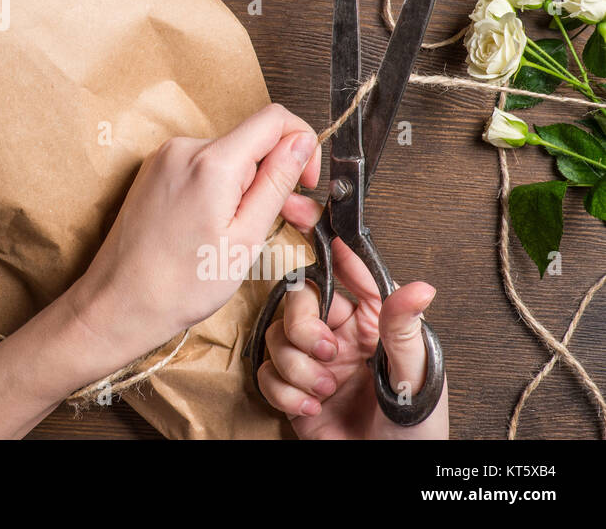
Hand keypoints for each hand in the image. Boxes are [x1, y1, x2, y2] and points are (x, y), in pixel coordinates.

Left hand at [63, 104, 322, 373]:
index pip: (275, 118)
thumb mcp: (246, 238)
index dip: (302, 145)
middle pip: (251, 139)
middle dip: (271, 175)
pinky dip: (217, 188)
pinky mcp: (154, 170)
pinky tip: (210, 226)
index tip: (305, 182)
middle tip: (274, 222)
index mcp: (211, 162)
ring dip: (243, 185)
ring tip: (235, 233)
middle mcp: (184, 148)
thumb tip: (301, 143)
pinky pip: (201, 166)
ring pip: (227, 155)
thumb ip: (276, 183)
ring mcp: (164, 157)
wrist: (120, 300)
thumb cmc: (181, 283)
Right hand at [258, 202, 448, 438]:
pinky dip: (284, 393)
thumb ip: (406, 328)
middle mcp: (342, 335)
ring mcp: (315, 361)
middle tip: (325, 353)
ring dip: (297, 369)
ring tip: (324, 392)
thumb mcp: (417, 377)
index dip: (320, 234)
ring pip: (278, 336)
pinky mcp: (292, 389)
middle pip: (300, 299)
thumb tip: (418, 286)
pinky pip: (266, 372)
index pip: (347, 267)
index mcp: (376, 322)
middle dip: (304, 328)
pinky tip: (310, 408)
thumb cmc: (415, 435)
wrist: (382, 477)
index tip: (298, 208)